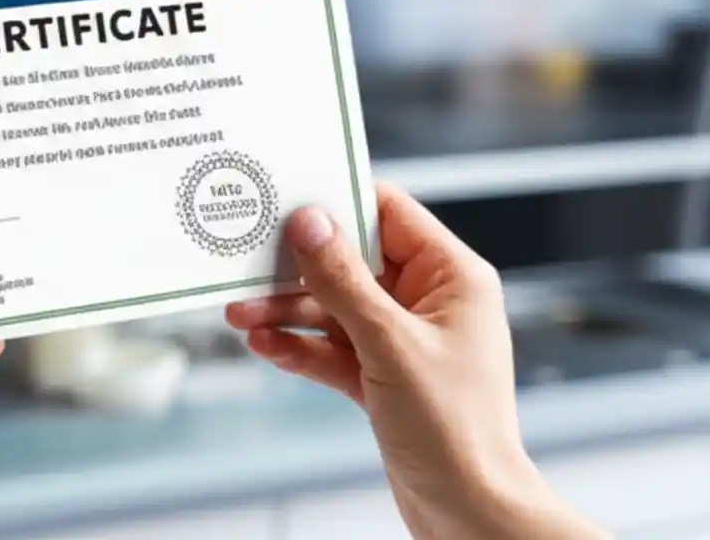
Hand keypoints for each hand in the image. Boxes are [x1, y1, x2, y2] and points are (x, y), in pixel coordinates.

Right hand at [226, 183, 605, 538]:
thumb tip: (309, 222)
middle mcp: (431, 301)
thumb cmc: (455, 429)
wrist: (469, 513)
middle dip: (298, 269)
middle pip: (353, 262)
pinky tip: (265, 345)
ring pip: (337, 308)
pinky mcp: (385, 377)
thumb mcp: (390, 344)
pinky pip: (335, 348)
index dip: (338, 203)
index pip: (389, 213)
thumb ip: (344, 281)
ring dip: (289, 311)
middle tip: (247, 264)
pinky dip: (302, 347)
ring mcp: (406, 339)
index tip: (286, 199)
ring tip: (240, 315)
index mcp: (453, 277)